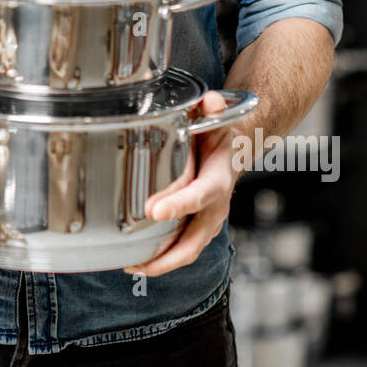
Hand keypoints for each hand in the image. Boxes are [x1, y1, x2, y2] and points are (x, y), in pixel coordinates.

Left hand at [122, 89, 234, 277]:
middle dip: (168, 253)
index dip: (179, 204)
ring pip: (188, 250)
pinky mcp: (198, 228)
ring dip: (161, 263)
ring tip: (131, 266)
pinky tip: (136, 262)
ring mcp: (208, 221)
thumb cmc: (221, 137)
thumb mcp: (219, 119)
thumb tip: (210, 101)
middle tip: (137, 260)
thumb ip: (213, 109)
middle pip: (195, 238)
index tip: (154, 210)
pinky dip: (162, 260)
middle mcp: (216, 206)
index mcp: (219, 178)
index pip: (200, 195)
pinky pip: (182, 250)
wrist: (235, 151)